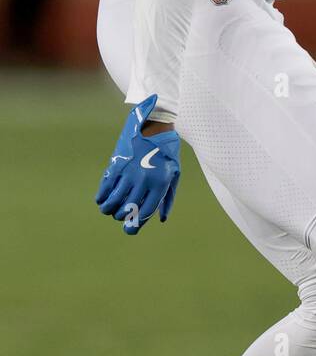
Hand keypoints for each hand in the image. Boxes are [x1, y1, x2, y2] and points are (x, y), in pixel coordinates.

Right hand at [95, 95, 180, 233]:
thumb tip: (160, 219)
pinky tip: (101, 200)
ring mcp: (129, 172)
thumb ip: (167, 198)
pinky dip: (101, 196)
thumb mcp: (174, 174)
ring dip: (108, 209)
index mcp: (160, 183)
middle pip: (127, 209)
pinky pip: (105, 186)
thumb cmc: (167, 152)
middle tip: (119, 216)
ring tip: (109, 210)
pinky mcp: (117, 164)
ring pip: (113, 200)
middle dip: (121, 217)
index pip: (145, 212)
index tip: (129, 229)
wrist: (155, 126)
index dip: (135, 224)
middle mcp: (143, 180)